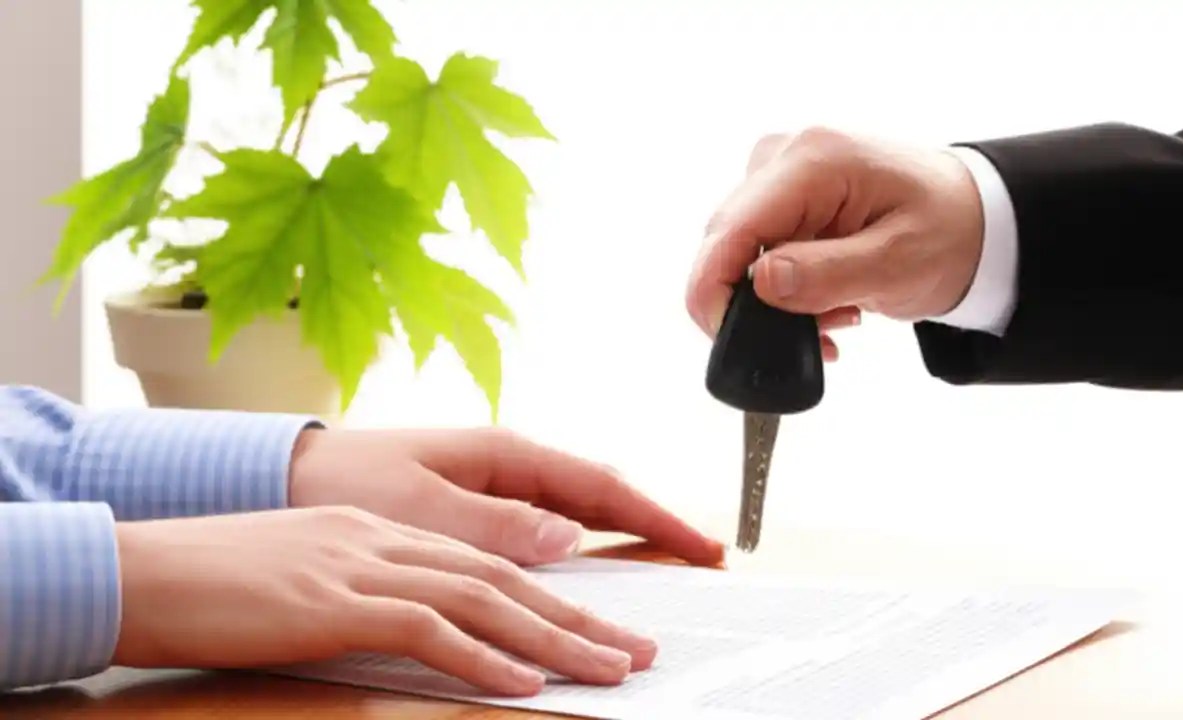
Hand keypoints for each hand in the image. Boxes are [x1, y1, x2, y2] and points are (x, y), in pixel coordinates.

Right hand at [114, 507, 654, 694]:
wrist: (139, 569)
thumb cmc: (215, 582)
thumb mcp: (307, 574)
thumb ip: (369, 588)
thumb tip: (424, 624)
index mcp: (383, 532)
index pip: (487, 561)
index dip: (552, 595)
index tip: (599, 628)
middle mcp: (385, 539)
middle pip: (504, 576)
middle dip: (578, 618)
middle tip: (635, 653)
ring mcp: (360, 567)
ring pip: (481, 599)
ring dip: (552, 639)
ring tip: (608, 671)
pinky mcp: (330, 603)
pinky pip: (424, 628)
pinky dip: (479, 657)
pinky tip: (521, 683)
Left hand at [287, 427, 723, 566]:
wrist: (290, 477)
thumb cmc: (349, 483)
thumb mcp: (420, 505)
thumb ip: (495, 522)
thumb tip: (570, 535)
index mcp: (504, 454)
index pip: (601, 486)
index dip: (657, 516)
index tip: (703, 545)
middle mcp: (509, 469)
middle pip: (601, 499)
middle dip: (655, 527)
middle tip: (705, 563)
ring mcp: (497, 490)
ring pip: (578, 517)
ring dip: (624, 542)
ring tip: (668, 570)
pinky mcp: (479, 514)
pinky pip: (545, 534)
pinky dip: (581, 552)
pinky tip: (597, 571)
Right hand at [686, 128, 984, 359]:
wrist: (975, 216)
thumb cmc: (950, 230)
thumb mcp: (899, 262)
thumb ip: (827, 274)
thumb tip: (759, 283)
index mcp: (812, 161)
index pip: (730, 229)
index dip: (713, 290)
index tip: (728, 340)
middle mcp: (783, 157)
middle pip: (725, 244)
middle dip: (754, 303)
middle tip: (816, 335)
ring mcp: (777, 175)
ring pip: (737, 255)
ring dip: (774, 301)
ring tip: (838, 315)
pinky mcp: (778, 197)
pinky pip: (755, 253)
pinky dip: (783, 289)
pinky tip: (827, 303)